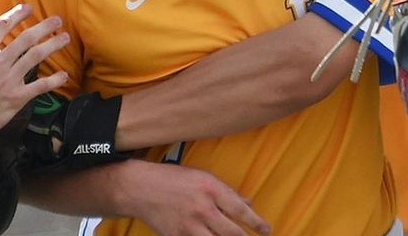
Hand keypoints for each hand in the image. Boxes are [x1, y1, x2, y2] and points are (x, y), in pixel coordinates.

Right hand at [0, 4, 69, 145]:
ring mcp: (8, 80)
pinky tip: (64, 75)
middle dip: (45, 27)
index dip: (17, 13)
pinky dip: (54, 79)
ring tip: (64, 38)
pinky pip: (40, 85)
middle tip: (57, 21)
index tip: (28, 8)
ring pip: (36, 56)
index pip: (3, 25)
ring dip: (53, 45)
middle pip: (26, 38)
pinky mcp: (16, 97)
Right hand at [114, 160, 270, 235]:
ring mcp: (189, 225)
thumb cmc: (173, 178)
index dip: (257, 223)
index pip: (240, 211)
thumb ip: (226, 191)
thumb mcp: (203, 177)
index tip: (266, 231)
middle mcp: (202, 209)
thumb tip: (248, 203)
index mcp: (211, 189)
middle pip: (232, 233)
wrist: (141, 188)